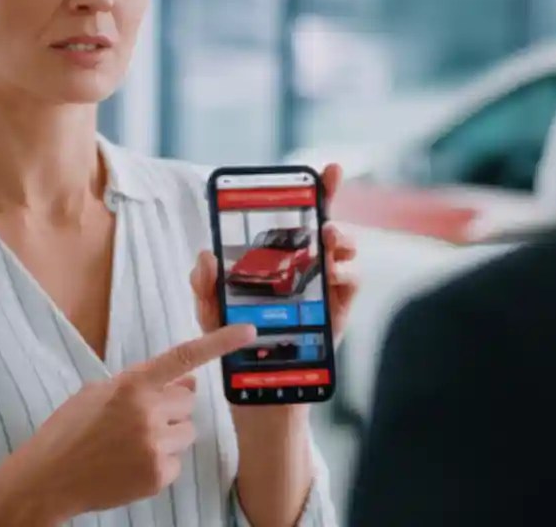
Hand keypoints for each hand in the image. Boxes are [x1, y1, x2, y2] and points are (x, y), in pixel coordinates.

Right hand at [0, 324, 257, 525]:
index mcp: (131, 385)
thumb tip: (189, 381)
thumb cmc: (70, 430)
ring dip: (167, 435)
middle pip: (187, 401)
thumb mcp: (100, 392)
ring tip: (130, 444)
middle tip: (133, 421)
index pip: (184, 357)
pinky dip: (160, 462)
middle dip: (168, 407)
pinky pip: (177, 460)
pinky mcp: (159, 475)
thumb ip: (144, 383)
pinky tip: (130, 464)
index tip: (248, 332)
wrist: (47, 479)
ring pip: (186, 431)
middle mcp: (147, 412)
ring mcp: (154, 445)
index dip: (220, 342)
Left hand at [191, 163, 359, 345]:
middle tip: (322, 211)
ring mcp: (326, 288)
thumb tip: (205, 255)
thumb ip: (204, 285)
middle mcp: (308, 266)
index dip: (319, 191)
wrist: (257, 384)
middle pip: (328, 226)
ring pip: (345, 251)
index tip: (330, 170)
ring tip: (328, 238)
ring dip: (342, 239)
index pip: (302, 217)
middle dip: (333, 207)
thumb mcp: (211, 311)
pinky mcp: (338, 311)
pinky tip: (332, 273)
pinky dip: (346, 273)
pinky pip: (351, 284)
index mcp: (281, 258)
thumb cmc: (236, 341)